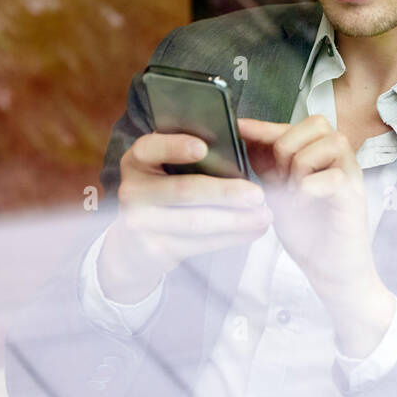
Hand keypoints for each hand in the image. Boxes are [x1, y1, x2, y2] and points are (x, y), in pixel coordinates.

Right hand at [100, 133, 271, 303]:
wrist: (134, 241)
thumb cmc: (165, 191)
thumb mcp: (166, 168)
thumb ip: (191, 156)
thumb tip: (239, 146)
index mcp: (138, 160)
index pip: (151, 148)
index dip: (176, 147)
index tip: (203, 148)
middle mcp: (133, 190)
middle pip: (184, 190)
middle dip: (225, 193)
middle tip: (257, 194)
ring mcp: (139, 223)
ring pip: (196, 222)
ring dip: (236, 220)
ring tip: (264, 215)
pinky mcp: (154, 250)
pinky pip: (199, 244)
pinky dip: (231, 237)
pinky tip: (252, 230)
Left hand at [238, 116, 395, 356]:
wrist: (331, 270)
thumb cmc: (308, 230)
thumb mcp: (278, 191)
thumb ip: (266, 164)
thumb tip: (244, 135)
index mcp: (321, 154)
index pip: (293, 125)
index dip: (264, 126)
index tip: (237, 127)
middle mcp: (340, 158)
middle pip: (315, 124)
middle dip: (287, 147)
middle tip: (281, 178)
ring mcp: (351, 174)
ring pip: (327, 143)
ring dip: (301, 166)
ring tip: (294, 192)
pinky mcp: (355, 195)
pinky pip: (331, 175)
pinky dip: (309, 188)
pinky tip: (303, 203)